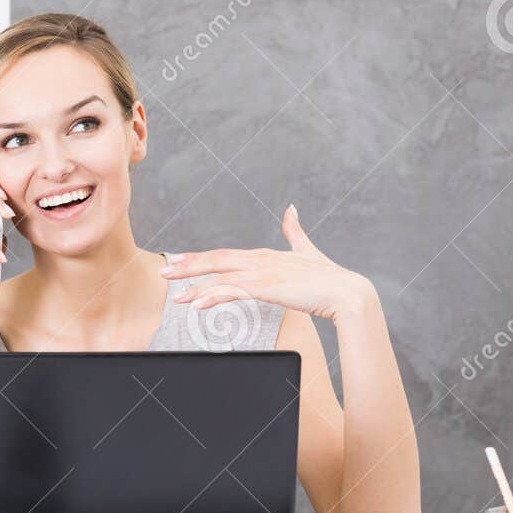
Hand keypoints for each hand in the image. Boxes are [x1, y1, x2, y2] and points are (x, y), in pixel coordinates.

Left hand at [160, 204, 376, 322]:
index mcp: (263, 255)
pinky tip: (198, 304)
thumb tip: (290, 208)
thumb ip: (294, 231)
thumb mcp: (305, 251)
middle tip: (164, 273)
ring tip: (177, 297)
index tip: (177, 262)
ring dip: (196, 287)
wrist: (348, 294)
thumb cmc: (328, 278)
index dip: (198, 259)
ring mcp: (263, 274)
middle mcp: (259, 261)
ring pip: (221, 277)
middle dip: (188, 267)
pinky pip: (234, 292)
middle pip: (215, 261)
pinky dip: (214, 296)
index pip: (223, 255)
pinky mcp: (269, 288)